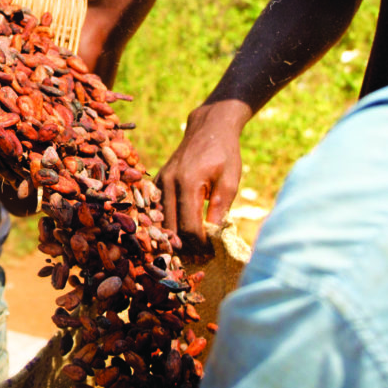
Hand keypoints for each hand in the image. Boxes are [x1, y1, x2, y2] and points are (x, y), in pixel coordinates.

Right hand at [159, 98, 250, 249]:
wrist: (209, 127)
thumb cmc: (224, 153)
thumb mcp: (230, 180)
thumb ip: (220, 207)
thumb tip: (213, 236)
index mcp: (188, 182)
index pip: (188, 225)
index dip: (198, 245)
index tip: (208, 255)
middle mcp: (168, 182)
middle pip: (171, 227)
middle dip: (184, 246)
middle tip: (198, 259)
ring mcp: (160, 181)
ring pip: (160, 219)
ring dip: (173, 237)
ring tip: (188, 251)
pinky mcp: (158, 181)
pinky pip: (157, 208)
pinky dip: (166, 222)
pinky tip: (178, 233)